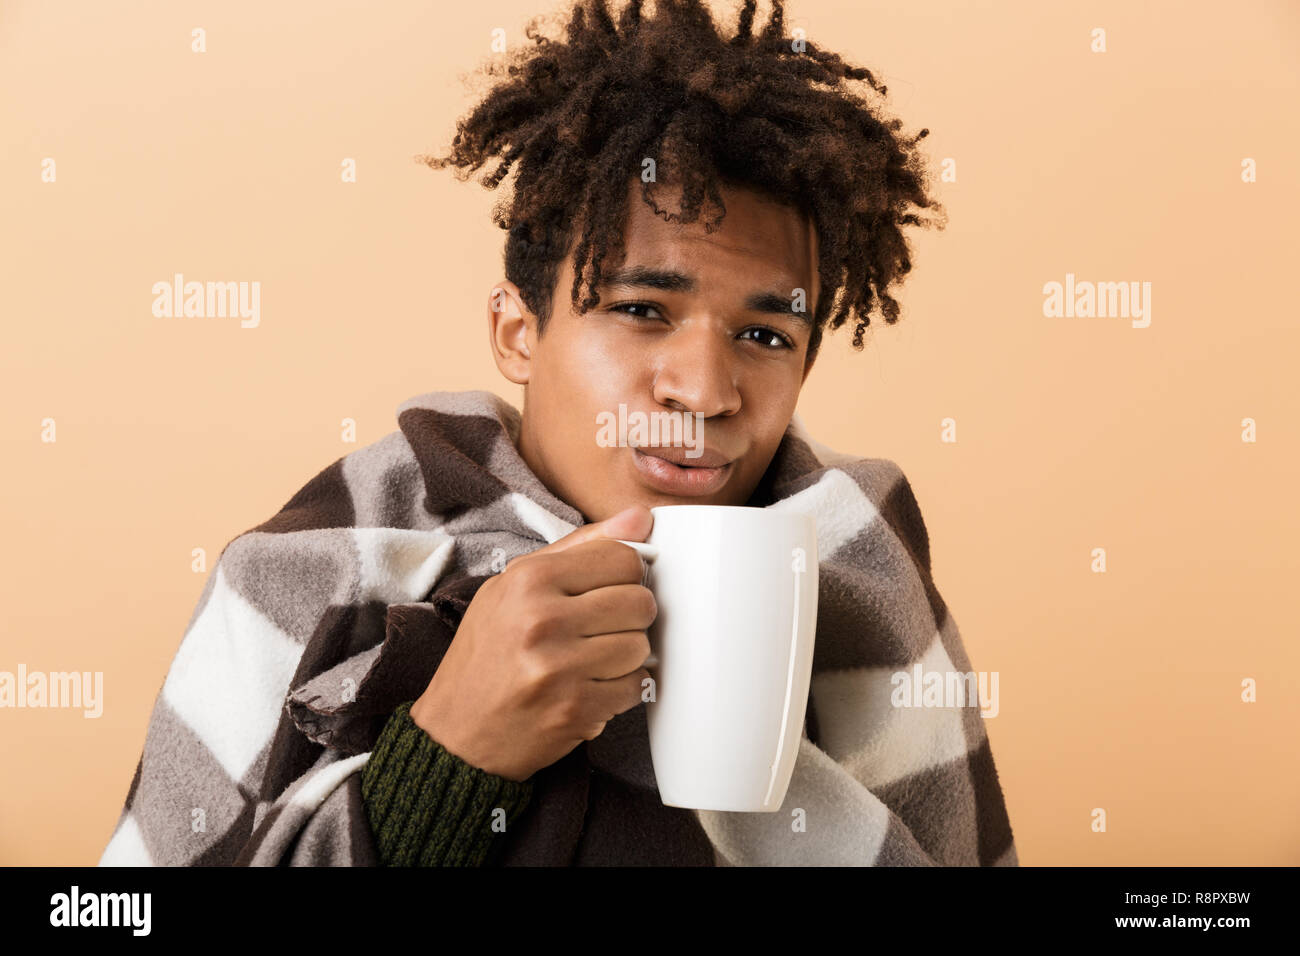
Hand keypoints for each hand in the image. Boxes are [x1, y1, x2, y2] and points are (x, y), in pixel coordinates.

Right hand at [409, 505, 655, 781]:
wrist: (455, 734)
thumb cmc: (488, 654)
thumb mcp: (515, 586)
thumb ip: (581, 547)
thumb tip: (642, 517)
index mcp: (529, 580)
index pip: (624, 559)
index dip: (625, 578)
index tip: (607, 593)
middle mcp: (543, 620)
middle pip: (640, 602)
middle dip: (629, 618)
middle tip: (600, 631)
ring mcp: (560, 668)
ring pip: (642, 646)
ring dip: (625, 657)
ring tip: (591, 662)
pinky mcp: (576, 709)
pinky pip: (635, 688)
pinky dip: (620, 691)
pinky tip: (589, 688)